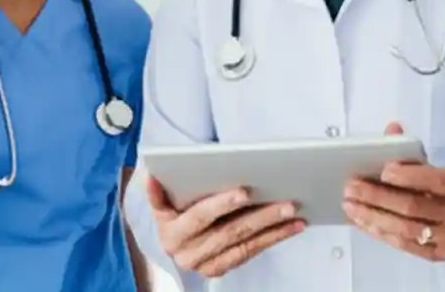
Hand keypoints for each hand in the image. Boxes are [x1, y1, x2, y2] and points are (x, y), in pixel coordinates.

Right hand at [146, 173, 305, 277]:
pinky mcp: (220, 269)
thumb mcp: (162, 197)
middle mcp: (186, 253)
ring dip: (273, 227)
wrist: (170, 237)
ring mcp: (204, 264)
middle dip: (259, 215)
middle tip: (285, 201)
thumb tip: (150, 175)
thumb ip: (160, 190)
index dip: (221, 205)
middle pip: (228, 231)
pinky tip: (293, 226)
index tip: (244, 191)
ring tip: (294, 210)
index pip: (198, 217)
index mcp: (170, 231)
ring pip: (244, 243)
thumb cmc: (172, 207)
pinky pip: (251, 253)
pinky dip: (274, 238)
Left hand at [341, 122, 444, 261]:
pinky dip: (381, 233)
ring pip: (405, 228)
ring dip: (373, 217)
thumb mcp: (439, 169)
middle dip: (377, 197)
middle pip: (412, 206)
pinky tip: (364, 223)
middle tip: (352, 188)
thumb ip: (413, 154)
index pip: (432, 181)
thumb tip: (392, 129)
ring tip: (350, 206)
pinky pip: (405, 245)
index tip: (383, 170)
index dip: (406, 176)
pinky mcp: (438, 254)